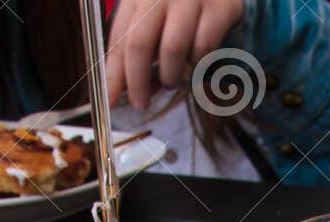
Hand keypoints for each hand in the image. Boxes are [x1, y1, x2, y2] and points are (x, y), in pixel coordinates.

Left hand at [105, 0, 244, 111]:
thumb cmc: (184, 5)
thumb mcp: (156, 16)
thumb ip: (142, 47)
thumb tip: (133, 87)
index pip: (118, 38)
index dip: (113, 73)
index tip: (109, 101)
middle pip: (139, 44)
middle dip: (138, 82)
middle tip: (141, 103)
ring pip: (172, 49)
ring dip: (170, 75)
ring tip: (171, 82)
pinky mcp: (220, 7)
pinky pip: (204, 46)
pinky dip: (198, 61)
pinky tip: (196, 61)